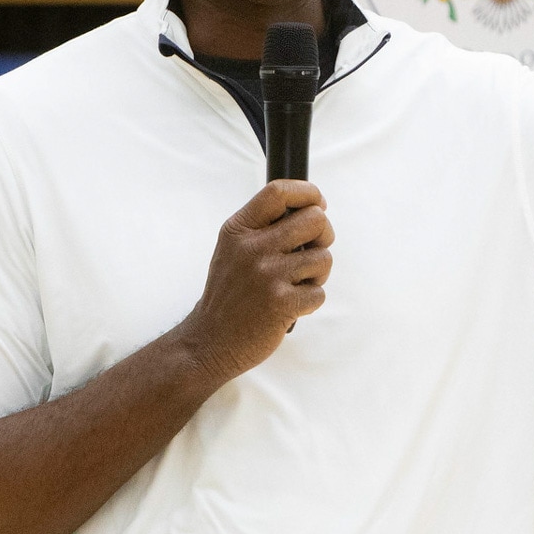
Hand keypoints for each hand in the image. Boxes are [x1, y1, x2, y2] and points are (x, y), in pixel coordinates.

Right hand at [176, 180, 333, 381]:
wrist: (210, 341)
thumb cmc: (229, 294)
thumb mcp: (232, 249)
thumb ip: (263, 226)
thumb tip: (312, 208)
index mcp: (239, 230)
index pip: (279, 192)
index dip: (308, 192)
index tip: (318, 203)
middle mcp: (252, 248)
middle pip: (315, 219)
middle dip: (324, 235)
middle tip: (313, 250)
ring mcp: (267, 275)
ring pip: (324, 258)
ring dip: (317, 274)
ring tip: (295, 285)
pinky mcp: (282, 303)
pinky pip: (319, 292)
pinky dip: (310, 301)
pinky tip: (290, 306)